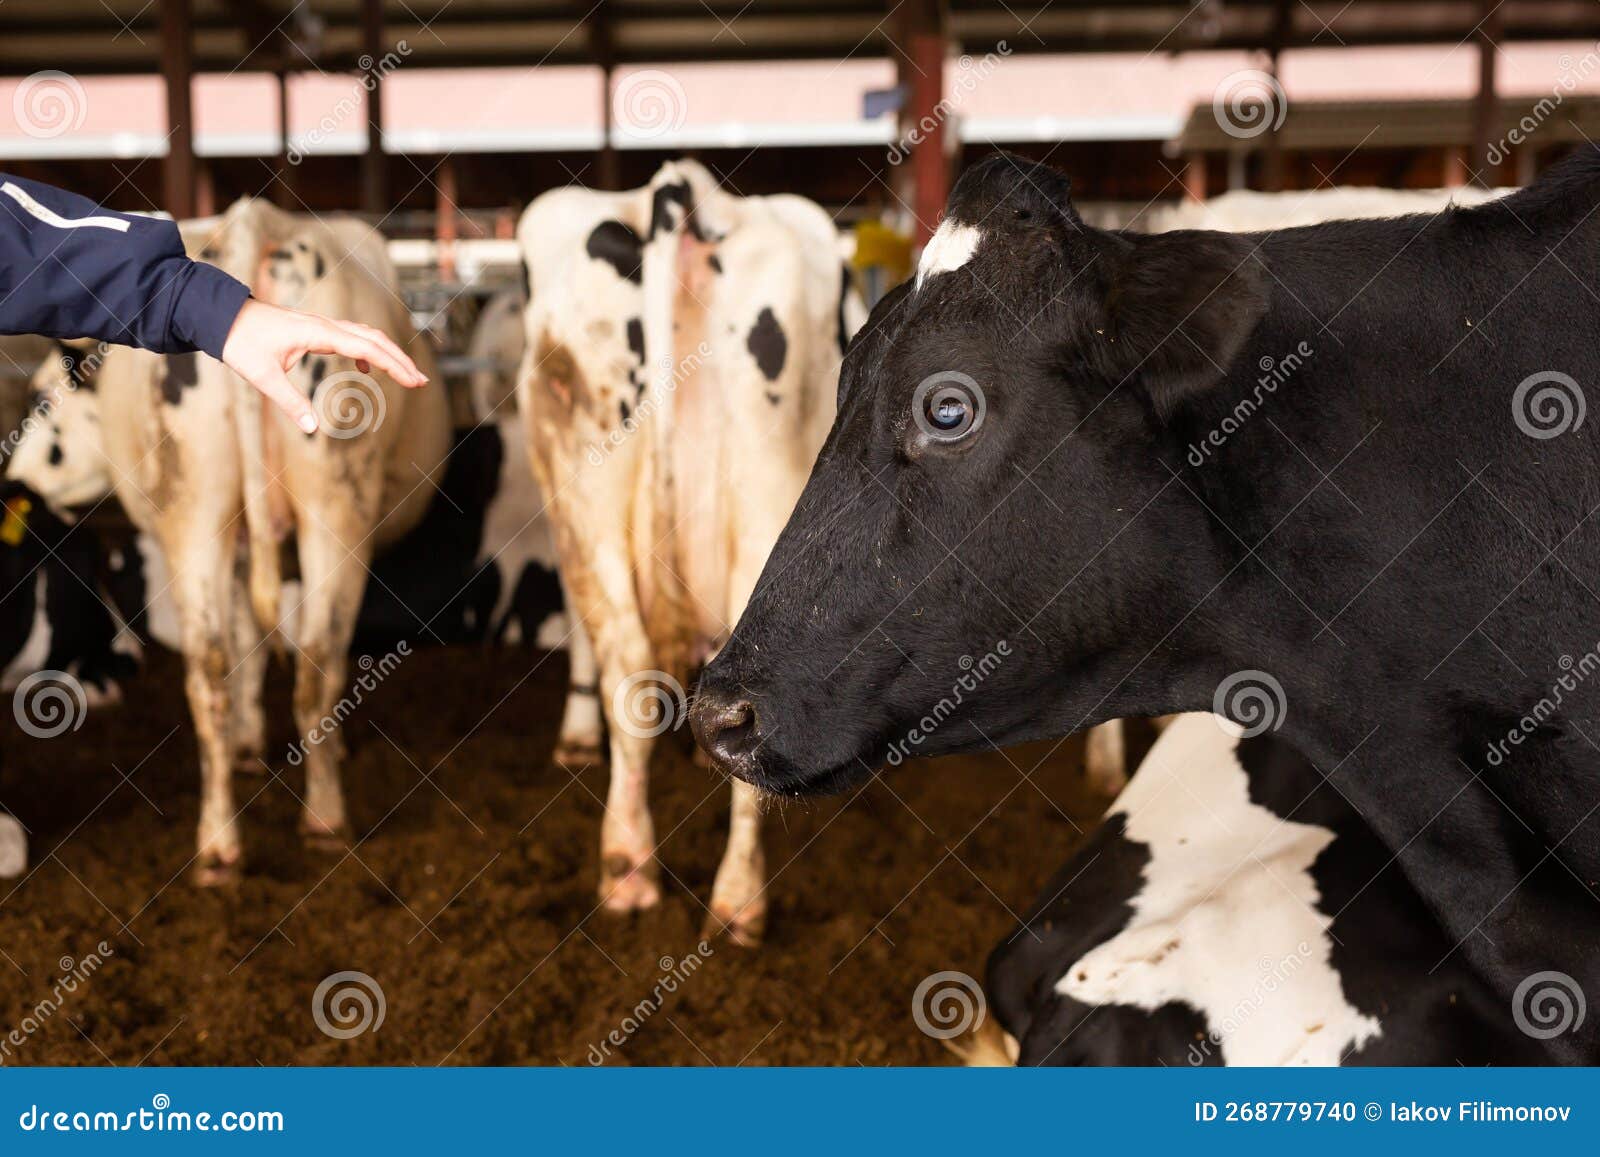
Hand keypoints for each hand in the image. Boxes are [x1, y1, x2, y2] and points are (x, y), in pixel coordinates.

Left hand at [219, 299, 427, 433]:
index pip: (367, 348)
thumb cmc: (240, 342)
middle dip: (401, 360)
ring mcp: (321, 324)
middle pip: (375, 338)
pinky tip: (366, 367)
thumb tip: (312, 428)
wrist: (221, 316)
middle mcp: (325, 324)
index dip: (395, 365)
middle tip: (422, 382)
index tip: (415, 382)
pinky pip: (351, 336)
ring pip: (366, 334)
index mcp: (318, 333)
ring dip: (388, 353)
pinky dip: (367, 350)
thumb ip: (290, 402)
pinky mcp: (315, 329)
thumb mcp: (262, 376)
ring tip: (406, 375)